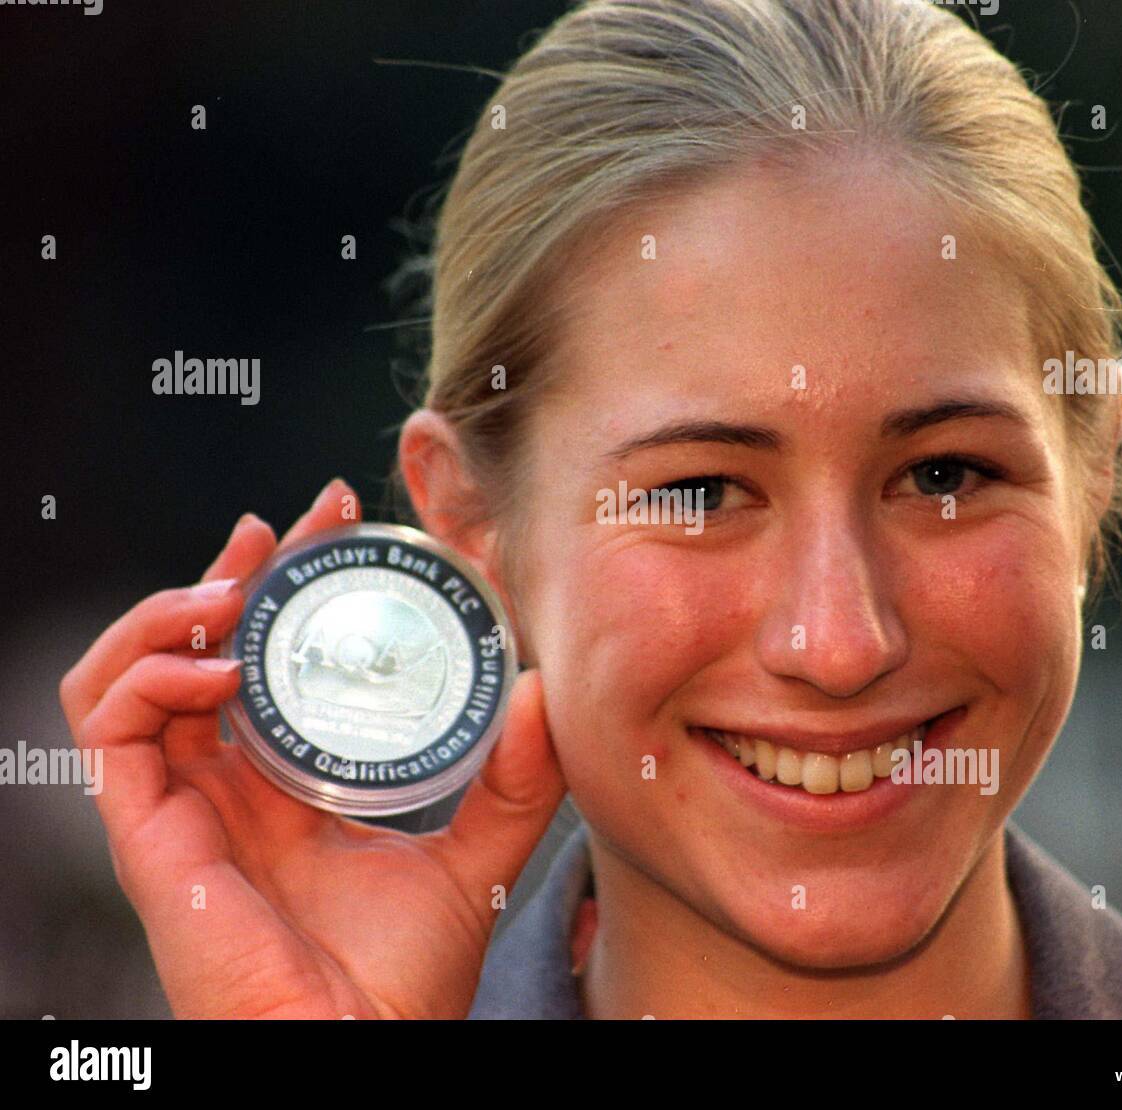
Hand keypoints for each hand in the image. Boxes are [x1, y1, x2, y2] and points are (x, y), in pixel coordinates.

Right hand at [58, 479, 565, 1017]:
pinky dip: (148, 675)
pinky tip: (216, 663)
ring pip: (127, 677)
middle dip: (231, 572)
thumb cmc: (404, 981)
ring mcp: (181, 811)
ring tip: (236, 587)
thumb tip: (541, 687)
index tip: (333, 524)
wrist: (364, 1054)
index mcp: (284, 787)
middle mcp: (224, 790)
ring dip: (170, 614)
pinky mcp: (151, 838)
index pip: (263, 662)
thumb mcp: (478, 855)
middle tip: (285, 524)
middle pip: (195, 653)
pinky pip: (111, 732)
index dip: (283, 585)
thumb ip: (516, 778)